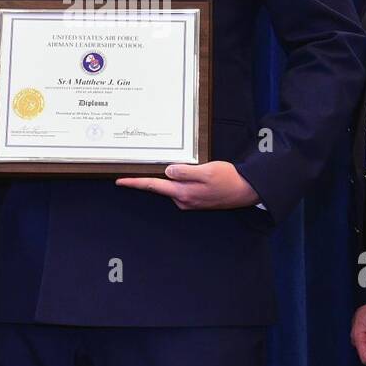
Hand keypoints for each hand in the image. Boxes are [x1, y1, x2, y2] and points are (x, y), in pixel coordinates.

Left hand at [115, 161, 259, 210]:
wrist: (246, 191)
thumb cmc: (229, 180)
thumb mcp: (208, 171)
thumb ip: (186, 172)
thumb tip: (168, 171)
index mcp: (183, 193)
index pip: (154, 186)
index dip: (135, 183)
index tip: (119, 181)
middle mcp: (183, 199)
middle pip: (159, 187)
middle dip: (147, 179)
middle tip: (133, 170)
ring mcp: (189, 200)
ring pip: (171, 186)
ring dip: (166, 178)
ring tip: (166, 164)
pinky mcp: (195, 199)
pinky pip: (180, 188)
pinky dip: (177, 180)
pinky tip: (183, 172)